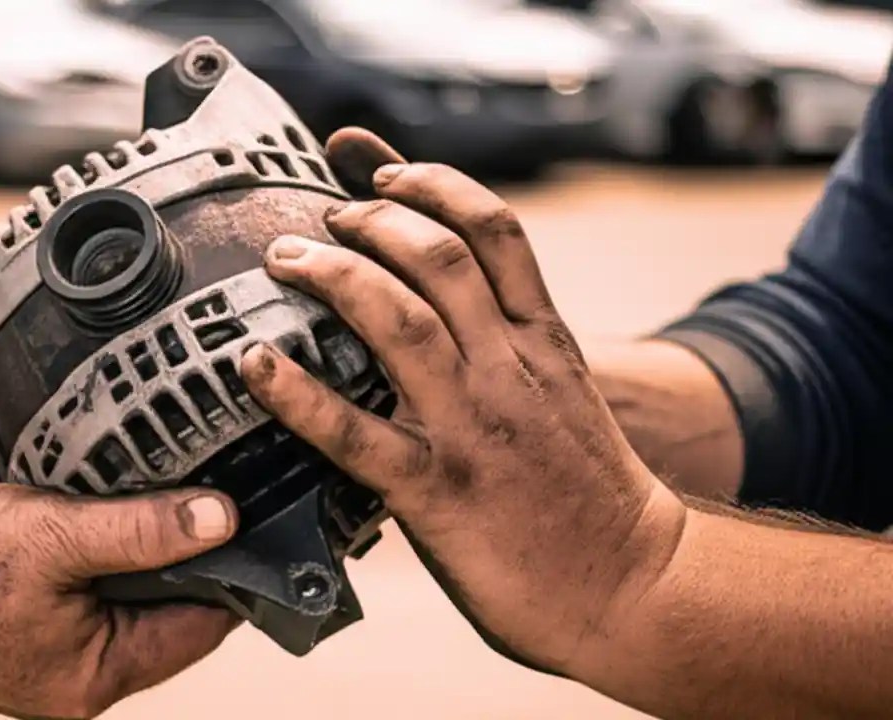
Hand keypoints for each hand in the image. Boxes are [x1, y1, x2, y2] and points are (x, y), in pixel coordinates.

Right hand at [0, 482, 239, 717]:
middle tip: (214, 476)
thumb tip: (223, 520)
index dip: (234, 565)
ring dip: (138, 537)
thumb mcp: (52, 536)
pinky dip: (97, 540)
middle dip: (186, 545)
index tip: (258, 508)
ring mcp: (46, 652)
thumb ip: (142, 530)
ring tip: (163, 475)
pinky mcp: (20, 624)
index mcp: (92, 677)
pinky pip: (83, 581)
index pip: (202, 624)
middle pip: (167, 607)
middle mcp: (75, 675)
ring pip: (125, 589)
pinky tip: (103, 493)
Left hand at [240, 129, 688, 674]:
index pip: (494, 230)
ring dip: (336, 276)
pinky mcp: (438, 491)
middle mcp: (509, 368)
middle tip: (319, 220)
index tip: (383, 174)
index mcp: (543, 340)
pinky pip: (356, 432)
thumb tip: (456, 297)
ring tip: (285, 259)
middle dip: (370, 221)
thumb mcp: (563, 393)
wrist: (637, 587)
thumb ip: (510, 340)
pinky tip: (255, 364)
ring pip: (400, 320)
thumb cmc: (589, 493)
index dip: (432, 185)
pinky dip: (299, 394)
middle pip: (438, 257)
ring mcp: (473, 426)